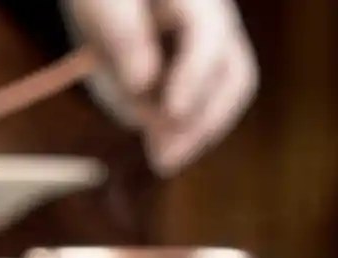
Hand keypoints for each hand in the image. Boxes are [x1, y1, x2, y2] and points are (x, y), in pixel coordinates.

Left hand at [65, 0, 257, 174]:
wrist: (115, 1)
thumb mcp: (103, 5)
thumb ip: (121, 37)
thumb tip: (142, 84)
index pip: (208, 38)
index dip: (193, 78)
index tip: (172, 113)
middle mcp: (219, 22)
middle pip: (235, 76)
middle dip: (203, 120)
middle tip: (166, 159)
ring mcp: (217, 49)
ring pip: (224, 98)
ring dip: (196, 134)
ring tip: (160, 161)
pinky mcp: (203, 74)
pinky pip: (204, 108)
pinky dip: (185, 132)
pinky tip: (159, 151)